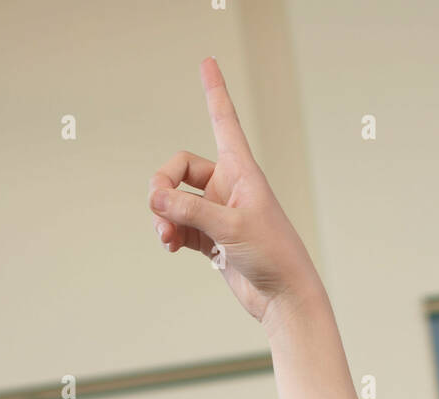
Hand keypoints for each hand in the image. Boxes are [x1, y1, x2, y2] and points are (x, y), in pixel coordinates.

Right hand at [148, 58, 322, 331]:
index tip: (208, 62)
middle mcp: (229, 187)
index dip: (214, 92)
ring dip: (164, 216)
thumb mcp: (230, 227)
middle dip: (164, 186)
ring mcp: (219, 214)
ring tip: (165, 237)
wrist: (284, 297)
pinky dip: (170, 234)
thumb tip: (154, 199)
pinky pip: (179, 227)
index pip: (224, 121)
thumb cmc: (273, 255)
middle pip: (181, 169)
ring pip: (176, 201)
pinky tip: (170, 246)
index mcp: (242, 171)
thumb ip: (189, 210)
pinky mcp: (212, 239)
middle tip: (158, 208)